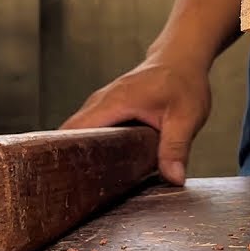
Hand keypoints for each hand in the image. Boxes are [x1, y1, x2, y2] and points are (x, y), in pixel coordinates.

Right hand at [60, 60, 210, 185]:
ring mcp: (102, 104)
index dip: (64, 156)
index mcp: (113, 103)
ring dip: (81, 155)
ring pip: (79, 133)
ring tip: (85, 186)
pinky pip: (91, 130)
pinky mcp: (108, 108)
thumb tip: (173, 179)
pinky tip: (103, 168)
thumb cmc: (184, 81)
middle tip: (76, 192)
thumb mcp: (185, 117)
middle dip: (70, 161)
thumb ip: (176, 148)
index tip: (63, 181)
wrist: (182, 58)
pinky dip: (93, 147)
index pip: (72, 132)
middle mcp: (100, 102)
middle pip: (69, 135)